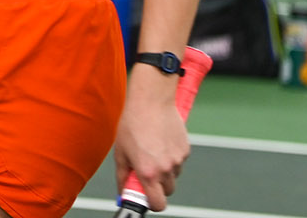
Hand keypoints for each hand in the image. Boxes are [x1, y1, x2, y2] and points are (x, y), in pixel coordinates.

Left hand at [113, 72, 190, 209]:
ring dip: (166, 170)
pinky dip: (172, 156)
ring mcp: (178, 159)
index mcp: (148, 173)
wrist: (151, 101)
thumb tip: (123, 191)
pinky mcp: (186, 149)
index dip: (152, 203)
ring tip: (153, 149)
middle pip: (168, 191)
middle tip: (148, 171)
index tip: (147, 197)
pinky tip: (162, 140)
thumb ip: (123, 176)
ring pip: (174, 175)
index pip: (158, 204)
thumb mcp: (121, 152)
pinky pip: (179, 161)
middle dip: (159, 186)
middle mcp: (166, 169)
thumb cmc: (132, 125)